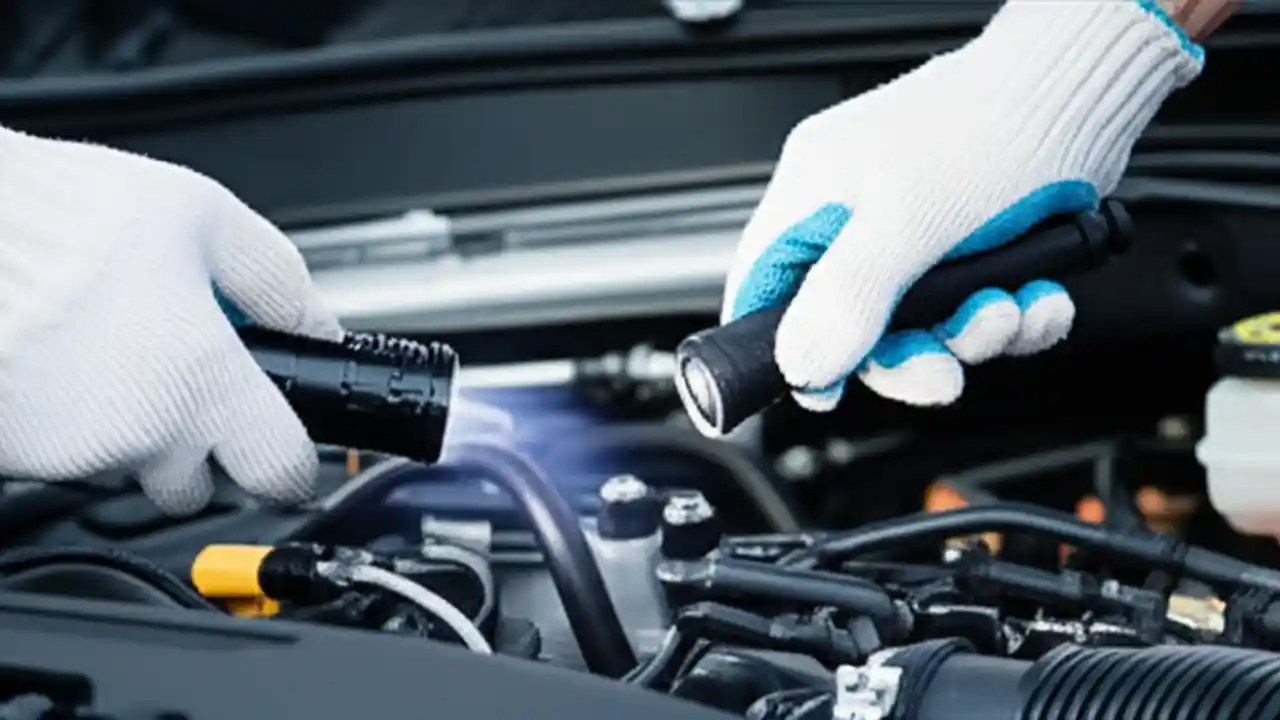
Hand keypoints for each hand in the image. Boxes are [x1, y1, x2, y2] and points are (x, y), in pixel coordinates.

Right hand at [0, 128, 340, 513]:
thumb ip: (277, 281)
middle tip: (172, 368)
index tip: (285, 451)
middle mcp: (136, 436)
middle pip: (192, 481)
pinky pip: (60, 453)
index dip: (290, 464)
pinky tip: (55, 356)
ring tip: (99, 340)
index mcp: (201, 386)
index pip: (279, 473)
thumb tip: (316, 323)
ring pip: (123, 463)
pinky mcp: (11, 456)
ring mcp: (66, 454)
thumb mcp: (201, 217)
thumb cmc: (54, 217)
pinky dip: (65, 418)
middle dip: (193, 438)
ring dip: (125, 421)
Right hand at [723, 1, 1201, 410]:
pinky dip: (1013, 316)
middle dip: (907, 356)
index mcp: (814, 195)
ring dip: (973, 335)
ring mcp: (916, 229)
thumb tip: (802, 364)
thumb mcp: (907, 223)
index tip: (826, 391)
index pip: (763, 287)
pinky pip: (975, 307)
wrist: (1083, 91)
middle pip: (852, 325)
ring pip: (923, 324)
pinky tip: (1037, 298)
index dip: (786, 348)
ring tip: (1008, 311)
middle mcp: (857, 214)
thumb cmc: (990, 125)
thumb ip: (848, 298)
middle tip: (943, 373)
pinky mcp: (973, 242)